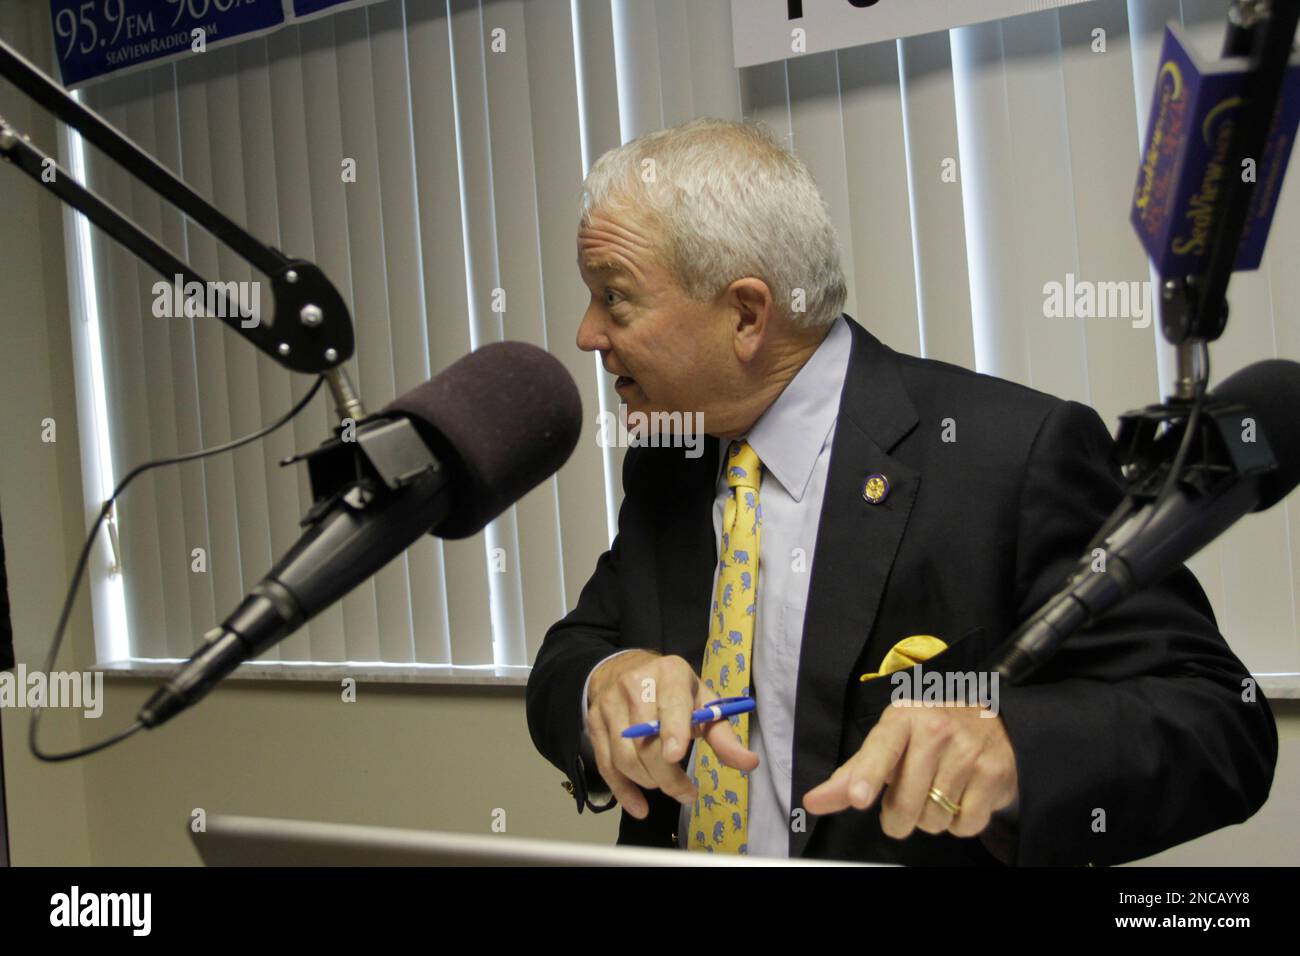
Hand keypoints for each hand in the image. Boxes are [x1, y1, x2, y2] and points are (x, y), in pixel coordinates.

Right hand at [586, 650, 759, 819]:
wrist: (625, 670)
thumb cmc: (673, 689)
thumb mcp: (702, 701)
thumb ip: (723, 734)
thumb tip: (748, 763)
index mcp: (669, 673)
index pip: (670, 702)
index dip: (672, 729)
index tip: (676, 755)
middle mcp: (634, 685)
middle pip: (645, 740)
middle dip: (667, 774)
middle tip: (686, 791)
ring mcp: (609, 704)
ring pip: (624, 757)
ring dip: (649, 782)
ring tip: (668, 785)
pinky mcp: (593, 723)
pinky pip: (605, 765)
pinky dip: (623, 792)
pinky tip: (640, 807)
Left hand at [803, 700, 1016, 838]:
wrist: (995, 723)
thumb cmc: (929, 735)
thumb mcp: (890, 741)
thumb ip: (852, 774)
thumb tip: (813, 802)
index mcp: (903, 718)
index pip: (883, 748)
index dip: (868, 775)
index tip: (858, 798)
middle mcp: (937, 729)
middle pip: (905, 802)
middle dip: (899, 816)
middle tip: (905, 801)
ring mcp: (968, 752)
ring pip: (934, 818)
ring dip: (930, 819)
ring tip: (937, 792)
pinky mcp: (993, 775)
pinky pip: (965, 825)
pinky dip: (958, 824)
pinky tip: (960, 797)